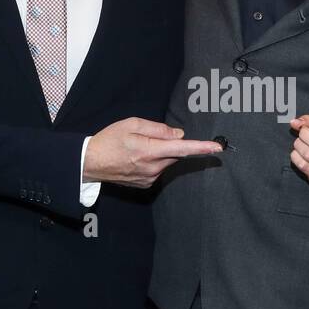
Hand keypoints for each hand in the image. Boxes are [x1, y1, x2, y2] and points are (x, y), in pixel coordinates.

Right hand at [83, 118, 221, 188]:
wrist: (90, 162)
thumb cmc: (109, 140)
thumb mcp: (131, 124)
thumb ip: (157, 129)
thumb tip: (178, 134)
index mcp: (149, 151)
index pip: (182, 149)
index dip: (202, 147)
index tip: (217, 148)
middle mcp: (152, 167)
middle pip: (174, 154)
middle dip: (168, 144)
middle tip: (146, 138)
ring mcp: (149, 178)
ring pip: (166, 161)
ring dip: (159, 153)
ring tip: (136, 148)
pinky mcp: (146, 184)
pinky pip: (158, 169)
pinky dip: (152, 161)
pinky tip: (135, 159)